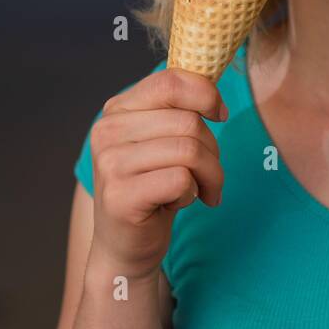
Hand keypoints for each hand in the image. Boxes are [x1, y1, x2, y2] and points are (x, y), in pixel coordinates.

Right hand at [86, 67, 226, 278]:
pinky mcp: (120, 196)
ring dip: (209, 175)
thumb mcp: (162, 141)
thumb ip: (178, 111)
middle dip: (213, 151)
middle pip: (189, 121)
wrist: (126, 246)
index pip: (171, 81)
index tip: (220, 115)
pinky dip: (192, 194)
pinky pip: (181, 180)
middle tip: (208, 175)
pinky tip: (177, 202)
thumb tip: (215, 90)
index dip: (207, 95)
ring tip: (200, 190)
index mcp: (118, 110)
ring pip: (189, 151)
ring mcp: (110, 163)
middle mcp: (107, 131)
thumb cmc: (153, 189)